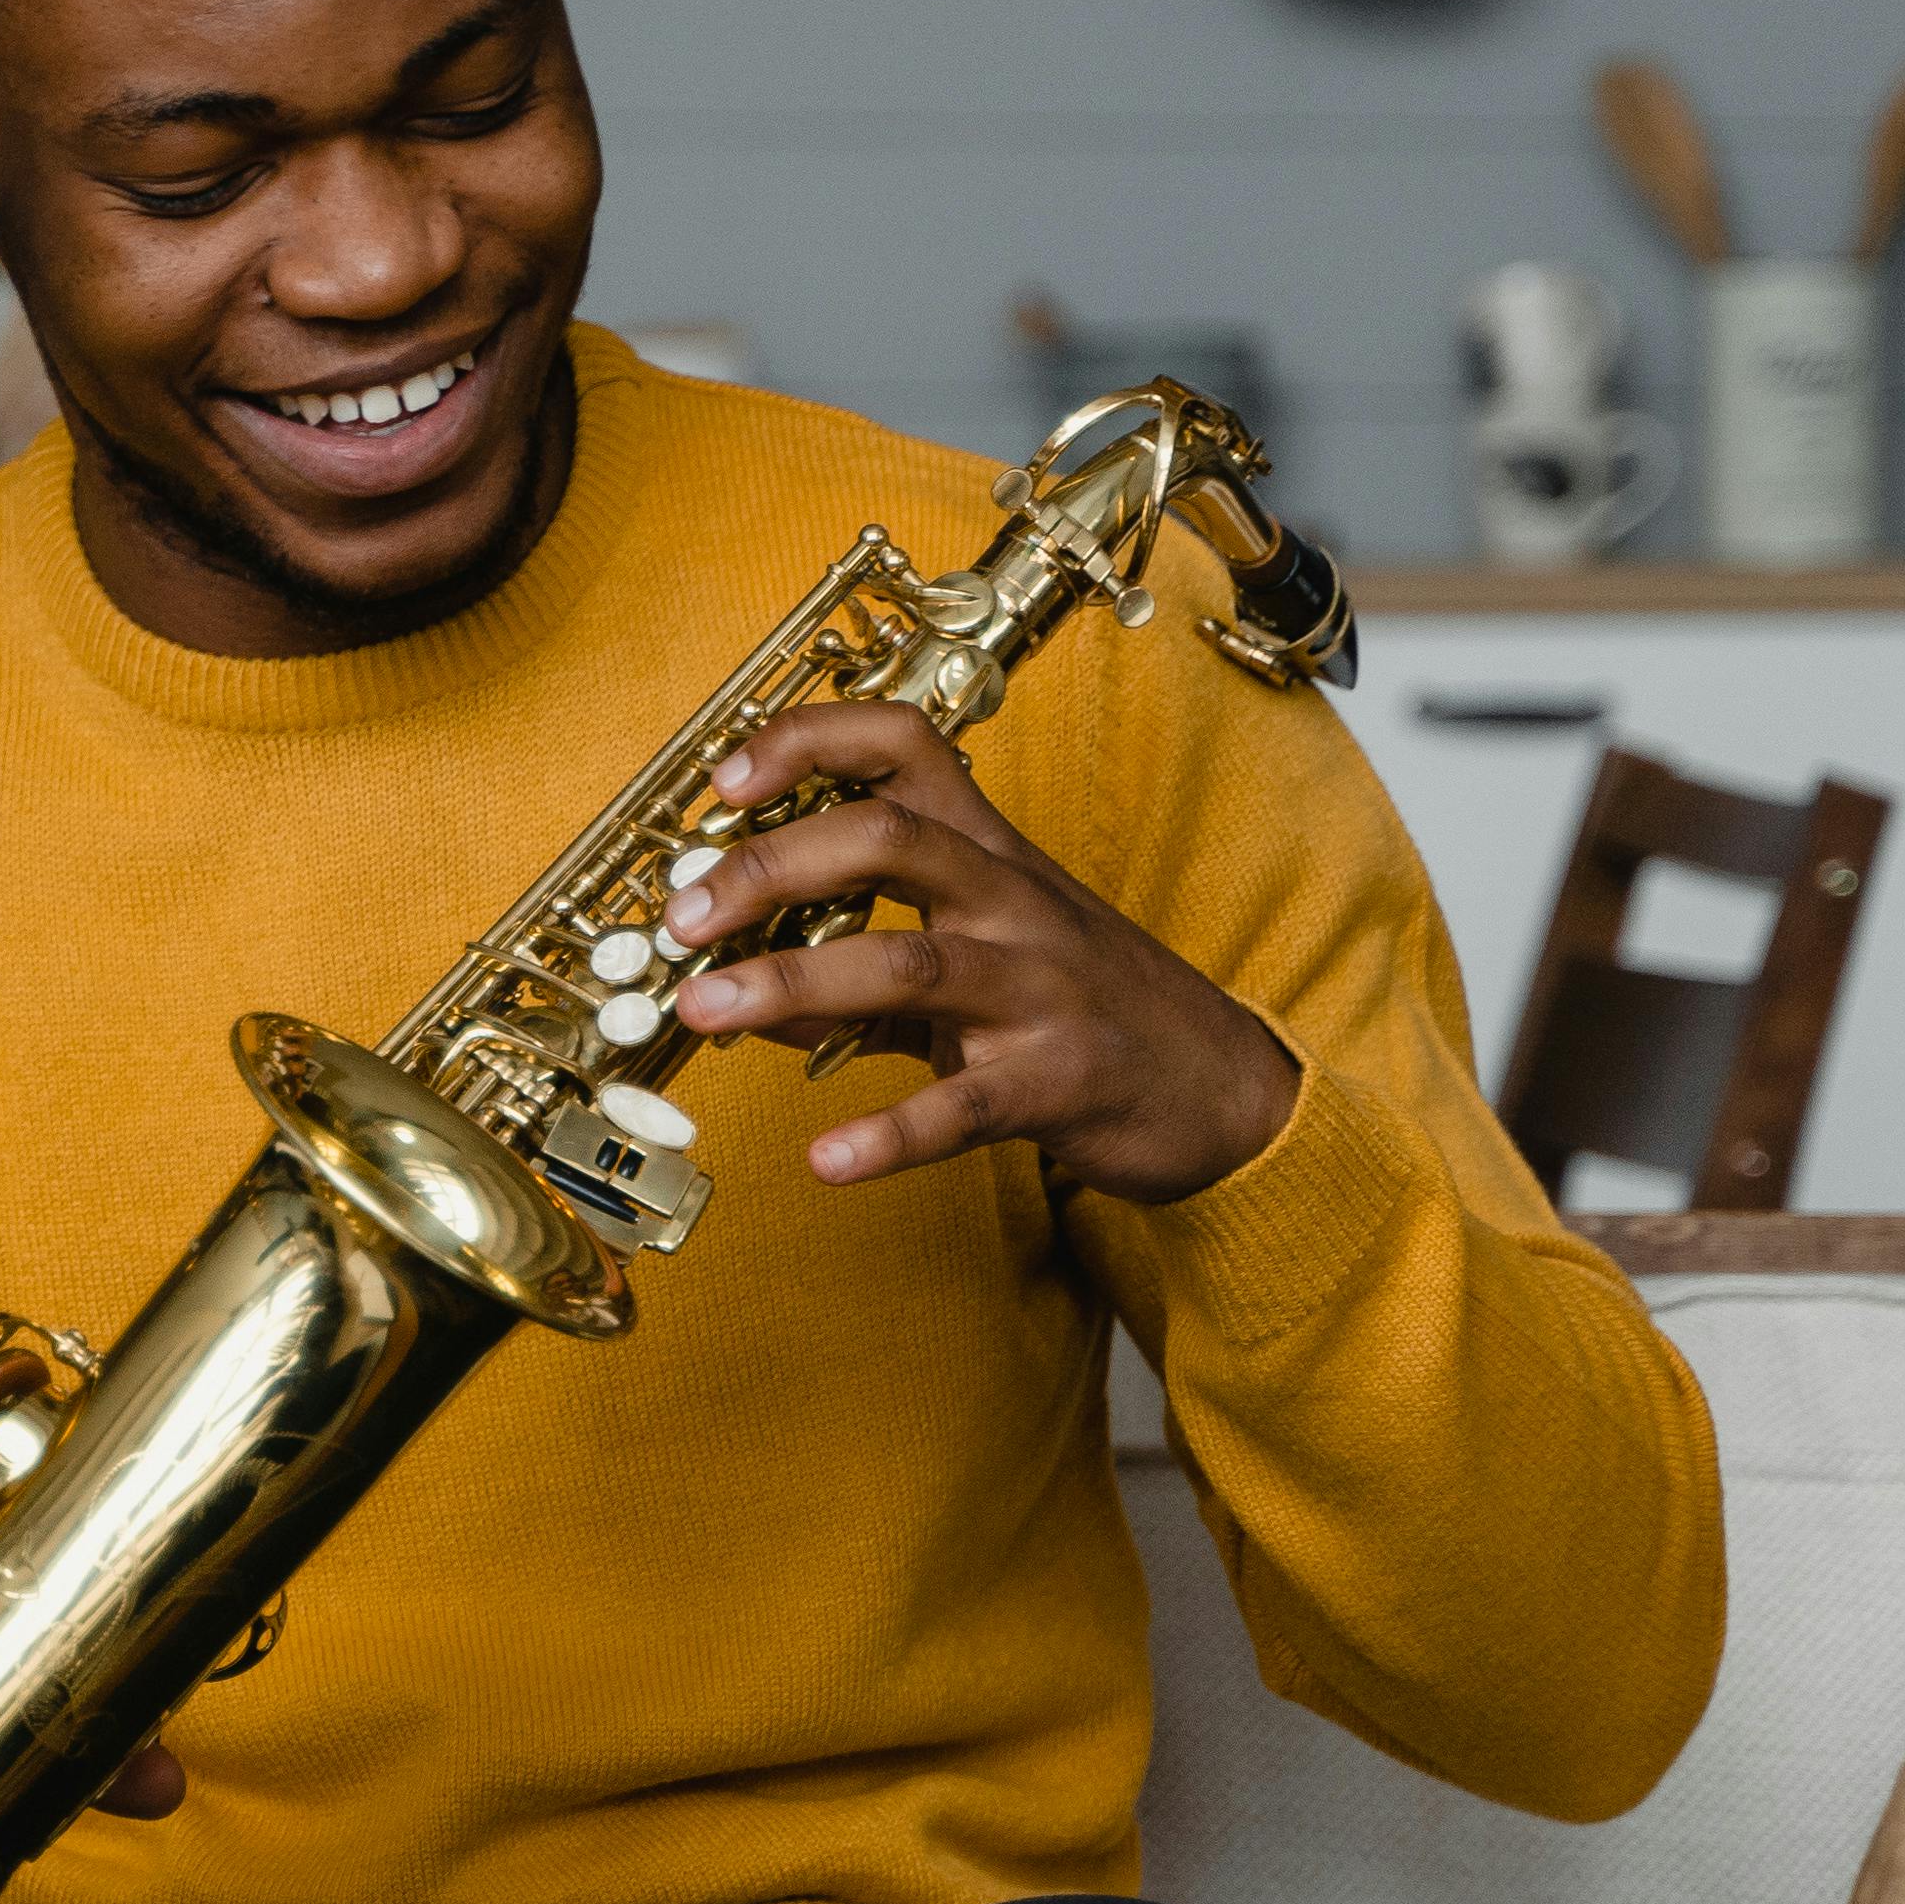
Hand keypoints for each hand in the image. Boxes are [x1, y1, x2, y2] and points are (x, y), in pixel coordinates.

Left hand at [656, 700, 1300, 1205]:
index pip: (904, 747)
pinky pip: (964, 1106)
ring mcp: (1039, 989)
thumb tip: (738, 991)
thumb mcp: (974, 965)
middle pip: (887, 840)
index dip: (809, 743)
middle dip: (770, 868)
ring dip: (793, 983)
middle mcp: (1013, 901)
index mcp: (990, 853)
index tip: (723, 780)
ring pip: (909, 964)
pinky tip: (827, 1160)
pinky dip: (890, 1134)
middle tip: (682, 917)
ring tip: (703, 1013)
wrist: (1222, 1089)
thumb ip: (853, 978)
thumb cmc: (1084, 1007)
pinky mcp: (1058, 1082)